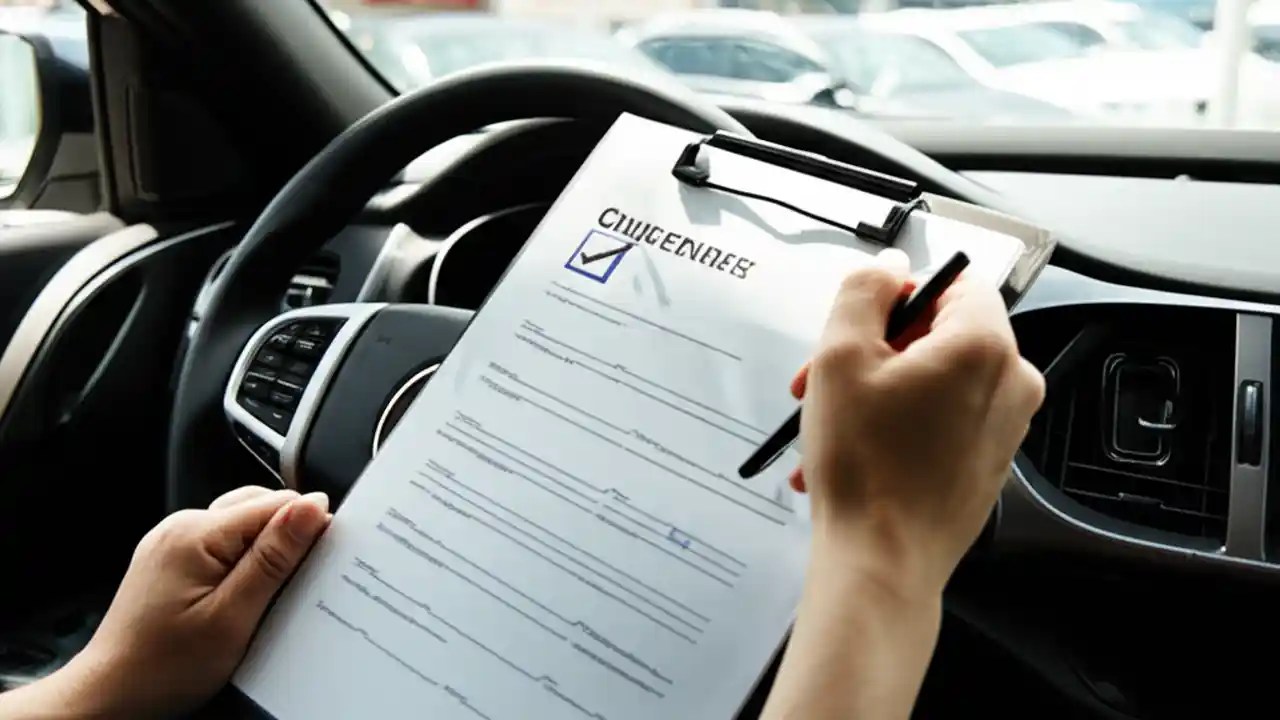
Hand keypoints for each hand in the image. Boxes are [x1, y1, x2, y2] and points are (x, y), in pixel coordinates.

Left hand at [51, 487, 329, 718]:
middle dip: (288, 538)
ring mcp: (172, 543)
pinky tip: (245, 597)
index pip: (275, 503)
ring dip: (265, 552)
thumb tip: (311, 508)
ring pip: (242, 527)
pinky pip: (221, 546)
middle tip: (297, 585)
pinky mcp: (171, 562)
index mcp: (196, 533)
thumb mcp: (232, 616)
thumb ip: (274, 557)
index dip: (309, 527)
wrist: (110, 698)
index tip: (328, 560)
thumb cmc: (164, 667)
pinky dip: (243, 564)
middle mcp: (181, 528)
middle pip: (259, 509)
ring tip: (268, 595)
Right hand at [794, 249, 1043, 595]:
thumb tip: (887, 267)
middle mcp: (1011, 383)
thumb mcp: (840, 356)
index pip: (956, 280)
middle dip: (876, 349)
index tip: (861, 324)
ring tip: (828, 422)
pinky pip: (941, 421)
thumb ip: (864, 292)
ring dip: (878, 390)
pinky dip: (897, 425)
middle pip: (942, 333)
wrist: (882, 561)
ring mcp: (1004, 428)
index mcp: (985, 346)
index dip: (901, 293)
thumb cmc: (864, 466)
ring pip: (936, 379)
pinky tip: (851, 452)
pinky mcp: (987, 464)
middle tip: (824, 377)